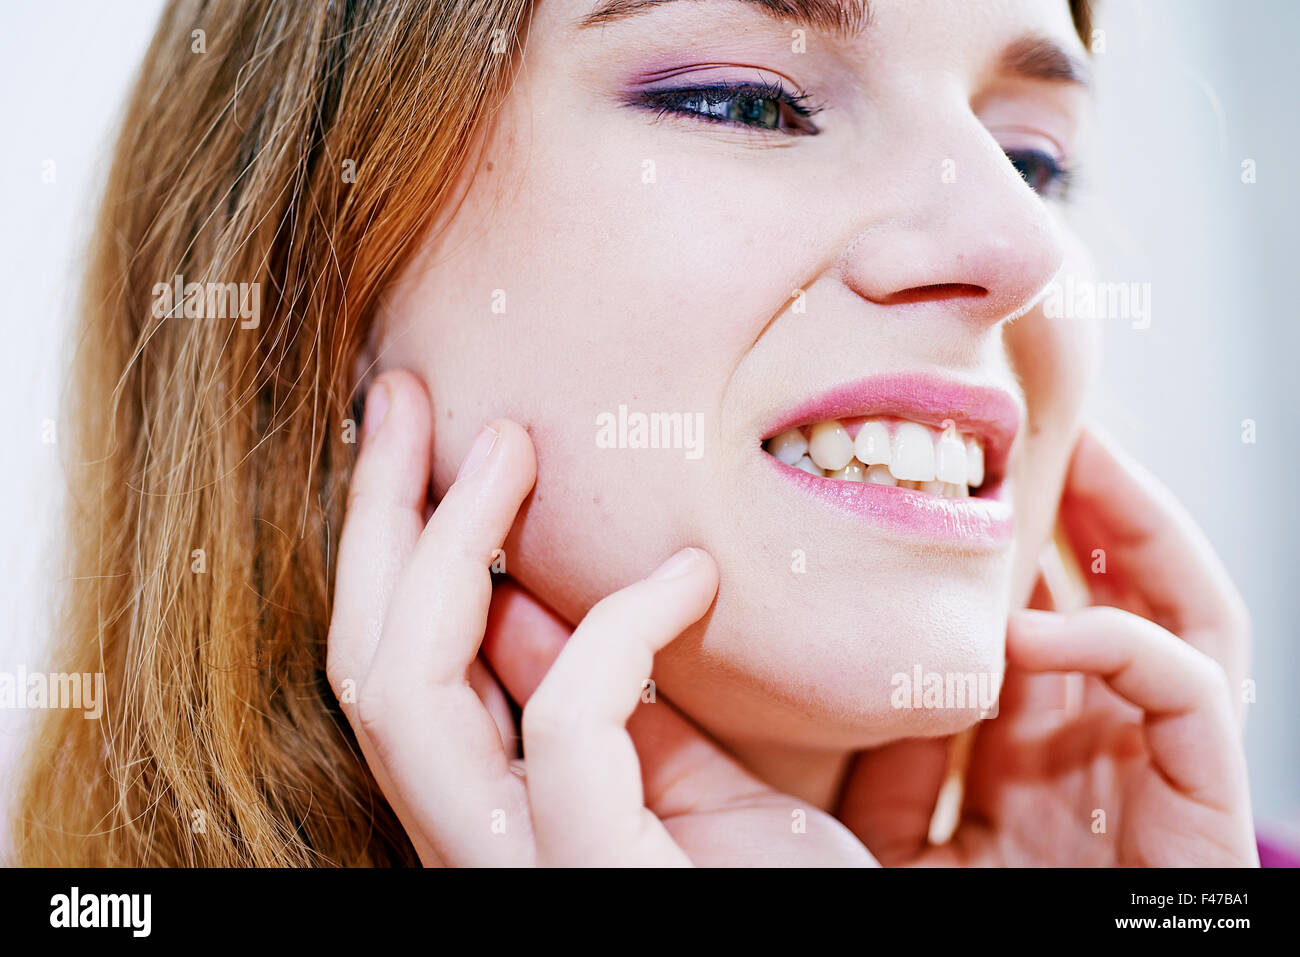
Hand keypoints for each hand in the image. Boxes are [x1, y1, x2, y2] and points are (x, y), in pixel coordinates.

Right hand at [326, 371, 873, 865]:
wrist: (853, 955)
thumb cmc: (776, 890)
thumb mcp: (680, 784)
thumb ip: (605, 702)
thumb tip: (524, 599)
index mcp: (500, 815)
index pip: (396, 674)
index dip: (391, 549)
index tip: (420, 439)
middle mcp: (483, 846)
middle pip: (369, 669)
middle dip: (376, 519)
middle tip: (404, 394)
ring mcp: (526, 869)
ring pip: (405, 690)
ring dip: (449, 539)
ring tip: (511, 443)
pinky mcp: (594, 874)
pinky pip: (569, 719)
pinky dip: (622, 623)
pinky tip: (696, 574)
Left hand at [838, 426, 1256, 865]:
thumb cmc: (878, 934)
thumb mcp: (871, 843)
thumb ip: (882, 762)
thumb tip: (859, 669)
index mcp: (1028, 783)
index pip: (1043, 649)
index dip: (1018, 567)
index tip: (967, 492)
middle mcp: (1098, 775)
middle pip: (1124, 614)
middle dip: (1092, 516)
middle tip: (1041, 432)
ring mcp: (1152, 791)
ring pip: (1187, 628)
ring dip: (1139, 531)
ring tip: (1082, 448)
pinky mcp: (1199, 816)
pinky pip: (1189, 694)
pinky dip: (1119, 641)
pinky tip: (1028, 628)